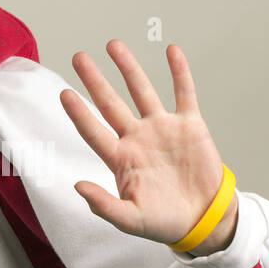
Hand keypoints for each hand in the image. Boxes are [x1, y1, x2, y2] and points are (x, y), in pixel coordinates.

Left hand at [60, 40, 237, 254]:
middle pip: (110, 103)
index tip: (64, 93)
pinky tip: (171, 51)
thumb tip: (77, 186)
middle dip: (94, 80)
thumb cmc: (164, 222)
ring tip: (113, 45)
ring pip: (142, 91)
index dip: (79, 113)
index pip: (93, 130)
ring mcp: (162, 129)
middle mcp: (137, 137)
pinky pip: (184, 93)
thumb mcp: (130, 220)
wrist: (204, 220)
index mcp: (120, 158)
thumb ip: (104, 206)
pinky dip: (179, 72)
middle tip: (78, 57)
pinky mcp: (190, 126)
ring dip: (129, 68)